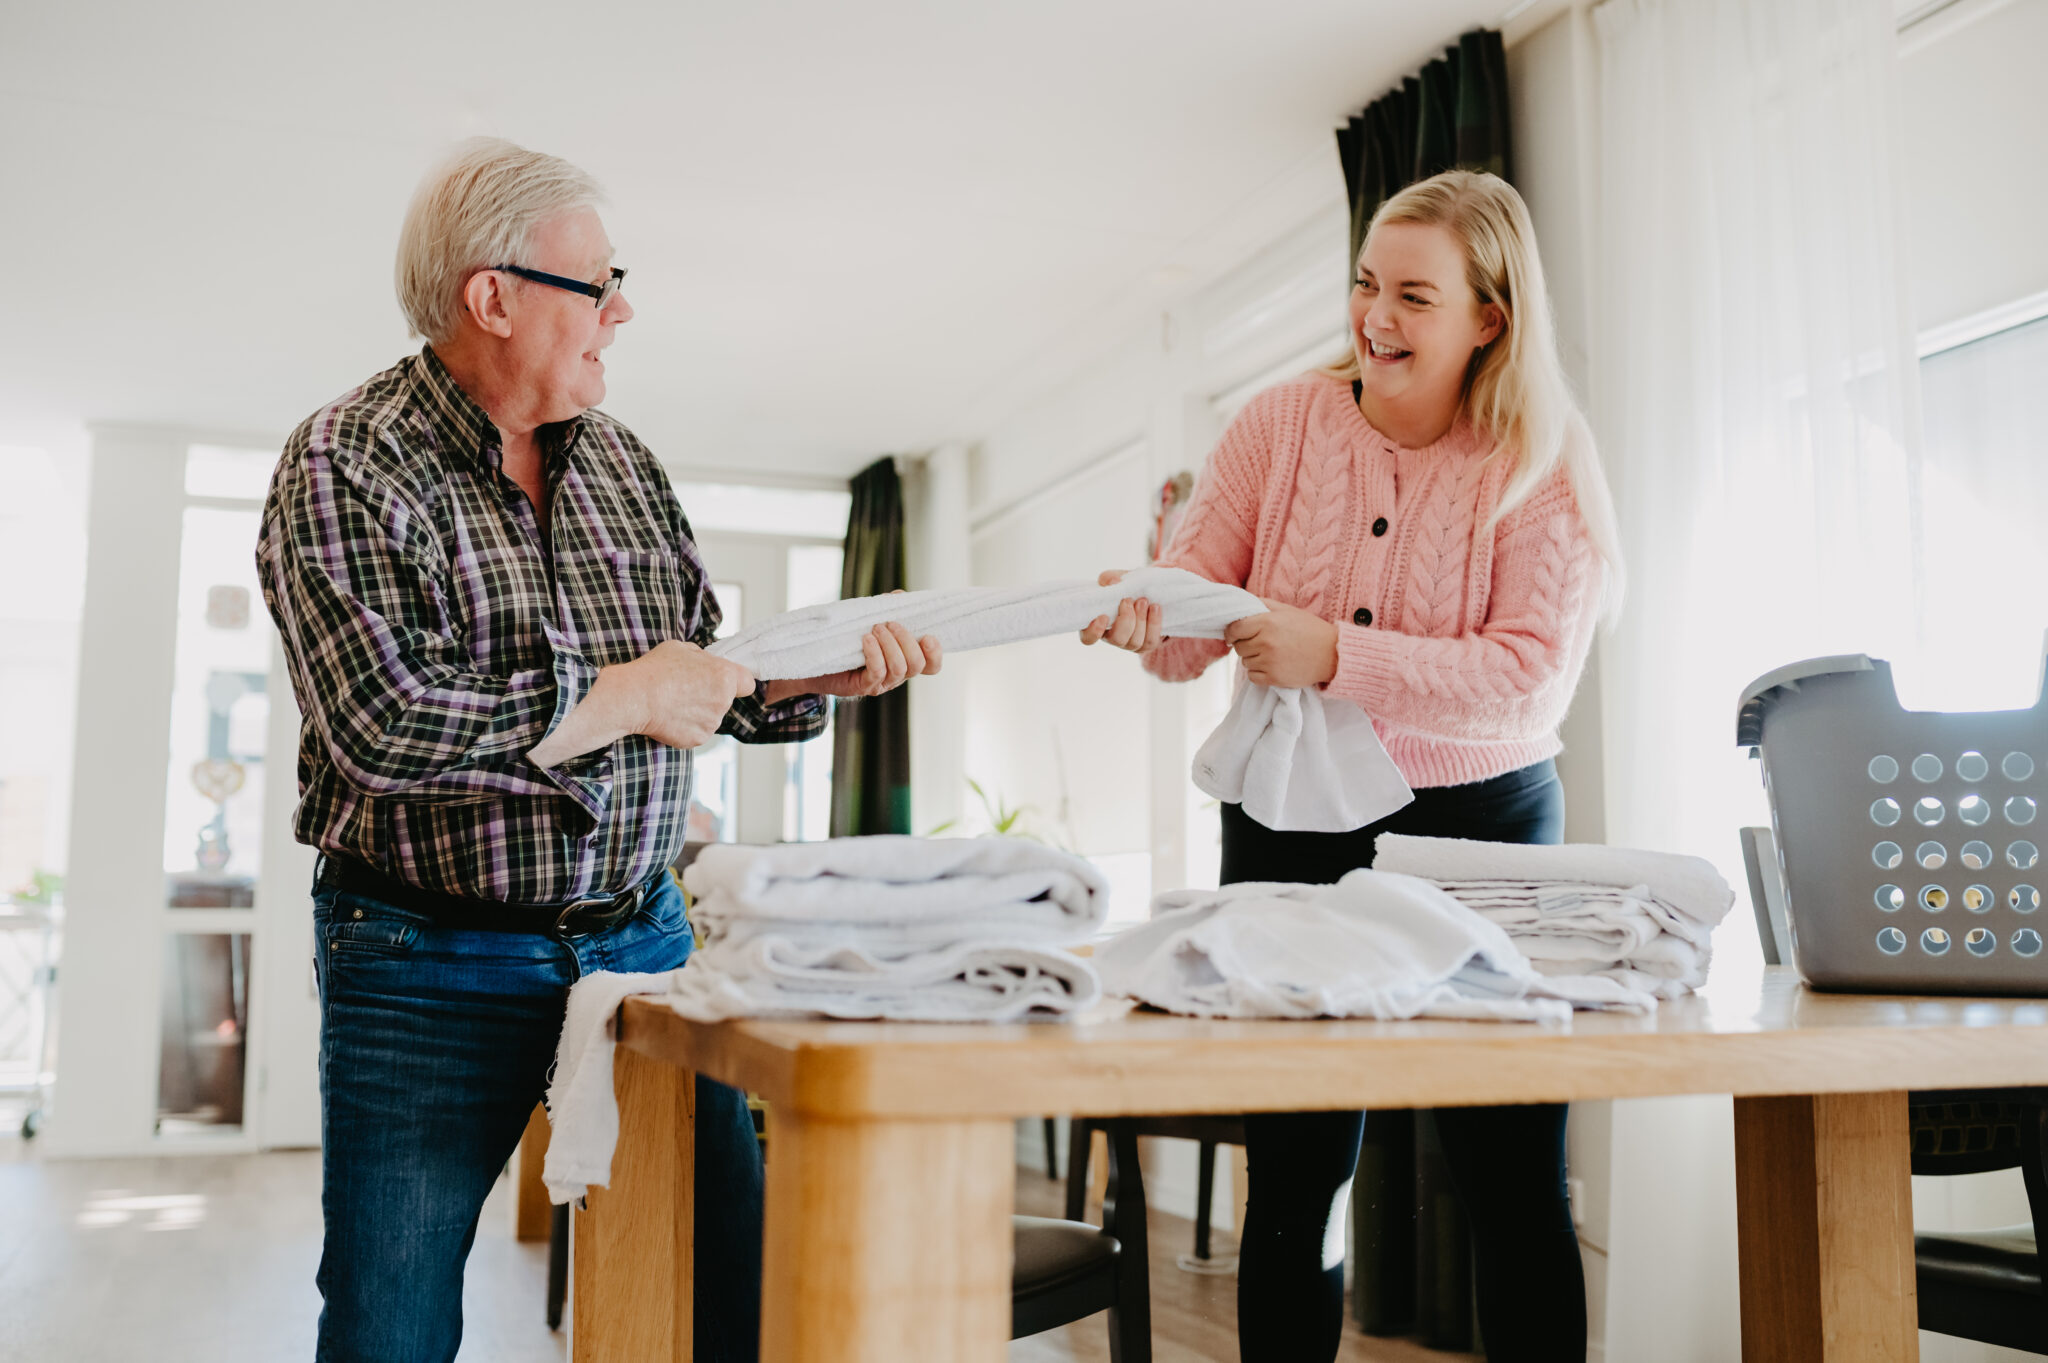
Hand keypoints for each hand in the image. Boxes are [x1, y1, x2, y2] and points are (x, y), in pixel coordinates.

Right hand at [612, 640, 757, 748]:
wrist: (635, 697)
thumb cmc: (656, 669)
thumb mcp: (682, 649)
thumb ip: (702, 658)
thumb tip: (706, 663)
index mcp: (724, 676)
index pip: (747, 683)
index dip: (737, 682)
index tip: (725, 681)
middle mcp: (723, 702)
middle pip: (724, 700)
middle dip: (710, 696)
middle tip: (685, 689)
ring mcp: (711, 723)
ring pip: (710, 717)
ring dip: (697, 712)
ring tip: (673, 703)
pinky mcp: (698, 739)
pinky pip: (696, 731)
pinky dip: (686, 727)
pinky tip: (669, 717)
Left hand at [783, 622, 940, 700]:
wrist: (816, 658)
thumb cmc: (846, 638)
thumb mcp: (869, 620)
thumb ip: (887, 609)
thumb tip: (899, 596)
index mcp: (904, 660)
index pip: (931, 665)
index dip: (935, 653)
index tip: (928, 636)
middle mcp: (896, 675)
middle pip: (917, 665)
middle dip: (907, 641)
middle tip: (890, 624)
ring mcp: (881, 683)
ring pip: (899, 669)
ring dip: (890, 645)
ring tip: (875, 629)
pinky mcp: (864, 686)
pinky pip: (877, 672)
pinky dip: (875, 653)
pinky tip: (866, 639)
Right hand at [1079, 570, 1162, 653]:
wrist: (1147, 591)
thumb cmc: (1125, 587)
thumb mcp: (1116, 579)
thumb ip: (1109, 578)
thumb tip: (1113, 582)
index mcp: (1097, 624)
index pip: (1088, 638)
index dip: (1093, 632)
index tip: (1103, 616)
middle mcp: (1112, 637)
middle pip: (1116, 639)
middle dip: (1125, 620)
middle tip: (1128, 600)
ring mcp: (1129, 643)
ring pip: (1135, 642)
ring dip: (1140, 620)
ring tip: (1143, 600)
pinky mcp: (1146, 644)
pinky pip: (1150, 641)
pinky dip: (1154, 623)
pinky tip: (1156, 607)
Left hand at [1222, 600, 1338, 687]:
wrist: (1332, 654)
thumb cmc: (1309, 629)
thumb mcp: (1287, 610)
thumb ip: (1262, 604)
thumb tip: (1240, 605)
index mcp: (1267, 622)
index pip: (1234, 629)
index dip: (1231, 632)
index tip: (1234, 635)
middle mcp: (1265, 642)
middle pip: (1238, 647)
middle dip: (1245, 645)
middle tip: (1261, 643)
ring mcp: (1269, 662)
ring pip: (1245, 662)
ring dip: (1253, 659)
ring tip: (1270, 654)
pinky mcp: (1274, 678)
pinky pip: (1252, 677)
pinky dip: (1258, 673)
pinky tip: (1271, 666)